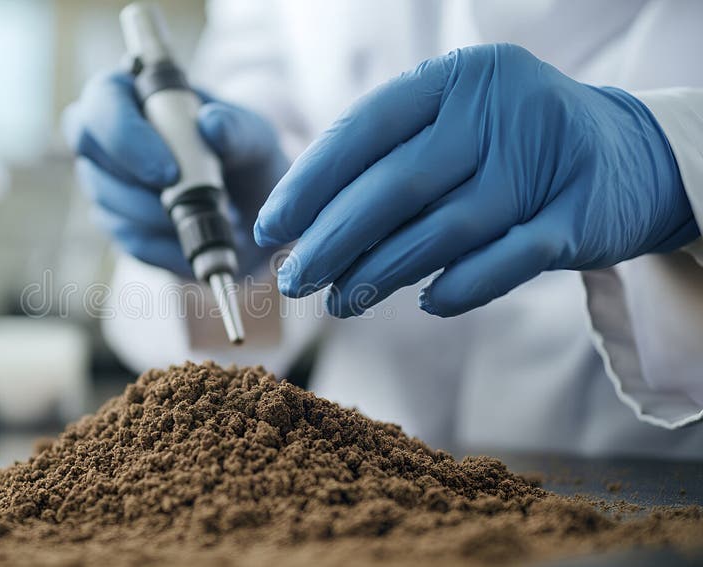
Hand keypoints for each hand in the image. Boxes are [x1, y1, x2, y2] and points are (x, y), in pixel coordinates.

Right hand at [63, 71, 287, 277]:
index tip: (168, 172)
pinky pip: (129, 240)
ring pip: (106, 200)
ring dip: (157, 219)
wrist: (251, 209)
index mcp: (139, 95)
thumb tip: (211, 124)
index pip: (104, 97)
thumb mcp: (254, 138)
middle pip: (86, 144)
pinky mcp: (118, 223)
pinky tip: (194, 245)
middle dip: (131, 182)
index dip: (124, 133)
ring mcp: (106, 180)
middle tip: (178, 206)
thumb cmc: (244, 157)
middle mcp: (110, 134)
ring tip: (204, 221)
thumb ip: (237, 130)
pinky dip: (166, 248)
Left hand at [255, 44, 698, 316]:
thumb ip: (391, 161)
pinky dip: (462, 286)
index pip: (365, 128)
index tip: (270, 228)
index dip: (310, 183)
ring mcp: (545, 161)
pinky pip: (509, 260)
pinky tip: (427, 302)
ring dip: (382, 273)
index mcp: (456, 78)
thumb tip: (305, 226)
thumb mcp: (454, 127)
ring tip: (339, 302)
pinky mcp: (581, 216)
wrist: (628, 156)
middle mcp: (499, 109)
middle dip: (334, 238)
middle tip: (295, 279)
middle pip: (398, 183)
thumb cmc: (511, 144)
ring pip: (445, 227)